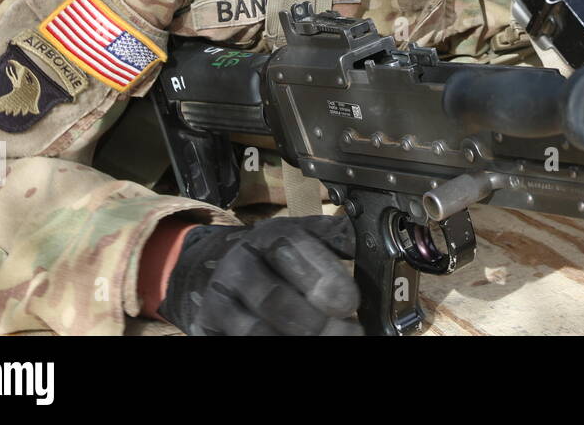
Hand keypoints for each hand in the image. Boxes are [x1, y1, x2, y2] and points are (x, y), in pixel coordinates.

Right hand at [158, 215, 360, 335]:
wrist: (222, 272)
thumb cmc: (278, 259)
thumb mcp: (305, 238)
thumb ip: (335, 241)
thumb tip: (375, 246)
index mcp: (270, 238)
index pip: (296, 254)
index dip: (326, 280)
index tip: (351, 303)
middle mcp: (240, 266)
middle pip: (274, 299)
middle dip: (315, 322)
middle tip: (350, 334)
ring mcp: (220, 301)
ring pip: (255, 330)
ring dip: (297, 339)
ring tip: (330, 342)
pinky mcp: (208, 329)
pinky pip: (238, 342)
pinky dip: (271, 346)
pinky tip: (298, 344)